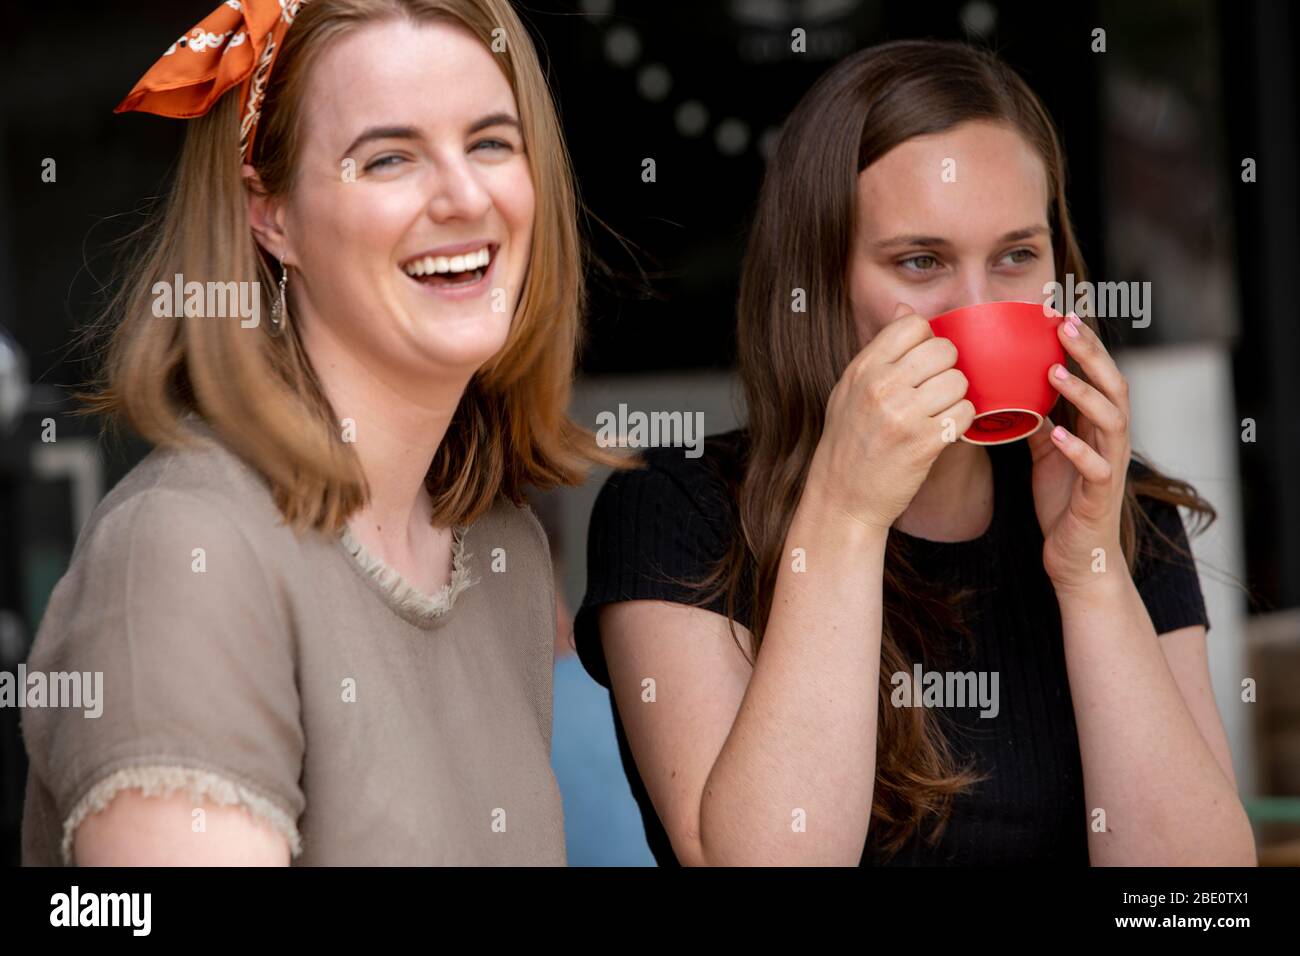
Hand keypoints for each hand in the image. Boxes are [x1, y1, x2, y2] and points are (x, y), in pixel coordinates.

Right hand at [808, 303, 975, 531]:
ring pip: (959, 381)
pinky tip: (943, 431)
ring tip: (937, 413)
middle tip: (934, 391)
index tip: (921, 364)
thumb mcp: (850, 390)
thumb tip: (906, 311)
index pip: (913, 325)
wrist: (841, 499)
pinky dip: (960, 422)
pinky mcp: (923, 442)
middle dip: (947, 369)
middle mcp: (881, 386)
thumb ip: (880, 352)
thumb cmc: (848, 444)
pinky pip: (965, 413)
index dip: (926, 341)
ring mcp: (903, 414)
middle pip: (943, 349)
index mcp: (862, 369)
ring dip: (955, 397)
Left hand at [1025, 312, 1130, 593]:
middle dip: (1088, 353)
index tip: (1054, 311)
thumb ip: (1039, 421)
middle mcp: (1109, 441)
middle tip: (1063, 324)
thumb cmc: (1064, 503)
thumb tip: (1013, 388)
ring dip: (1083, 393)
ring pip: (1110, 420)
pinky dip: (1077, 449)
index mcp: (1095, 427)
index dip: (1079, 343)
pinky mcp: (1099, 496)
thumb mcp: (1046, 454)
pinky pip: (1095, 468)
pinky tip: (1057, 434)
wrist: (1078, 558)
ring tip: (1055, 372)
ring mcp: (1108, 467)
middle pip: (1112, 385)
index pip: (1094, 374)